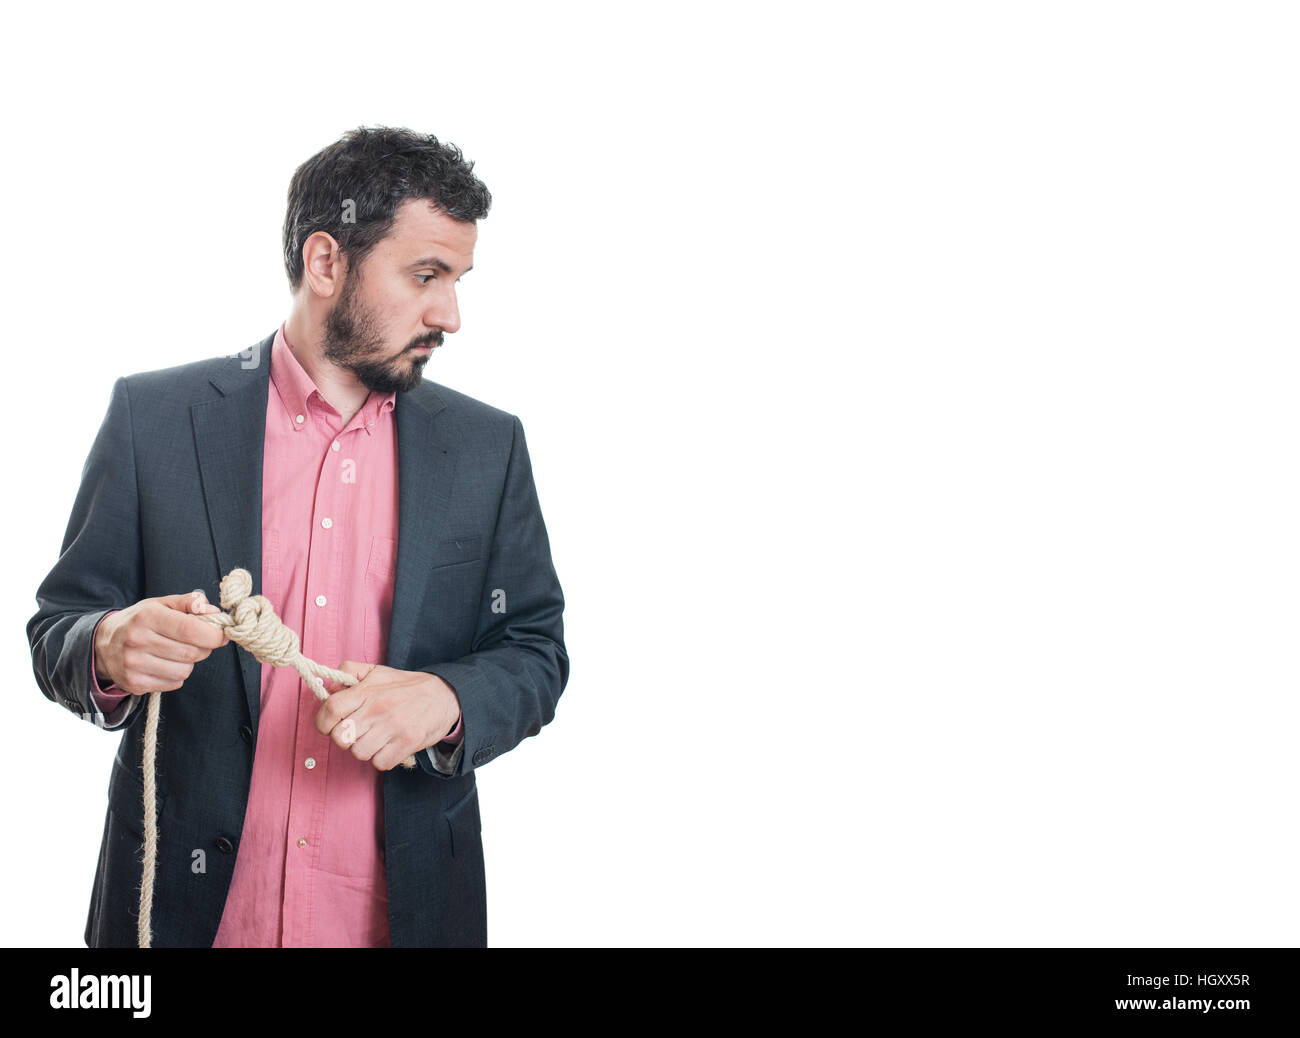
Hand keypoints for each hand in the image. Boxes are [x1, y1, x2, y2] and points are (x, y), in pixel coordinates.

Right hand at [93, 590, 229, 694]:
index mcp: (147, 617)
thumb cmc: (139, 621)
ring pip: (185, 671)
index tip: (222, 635)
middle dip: (203, 648)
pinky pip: (174, 683)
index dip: (214, 635)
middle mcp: (138, 641)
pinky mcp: (134, 683)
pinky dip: (176, 675)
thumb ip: (189, 603)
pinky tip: (165, 664)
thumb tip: (213, 610)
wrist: (103, 643)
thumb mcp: (161, 604)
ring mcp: (134, 664)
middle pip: (192, 652)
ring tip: (176, 652)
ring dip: (189, 663)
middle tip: (198, 642)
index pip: (191, 629)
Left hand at [314, 662, 460, 771]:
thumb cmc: (406, 686)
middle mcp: (378, 708)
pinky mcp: (407, 743)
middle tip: (356, 732)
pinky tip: (388, 747)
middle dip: (344, 738)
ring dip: (364, 749)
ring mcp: (393, 727)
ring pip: (359, 753)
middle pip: (341, 737)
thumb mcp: (377, 671)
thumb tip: (329, 687)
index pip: (331, 709)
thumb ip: (349, 672)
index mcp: (368, 691)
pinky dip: (381, 759)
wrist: (445, 695)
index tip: (330, 724)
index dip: (323, 722)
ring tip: (375, 739)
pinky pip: (380, 763)